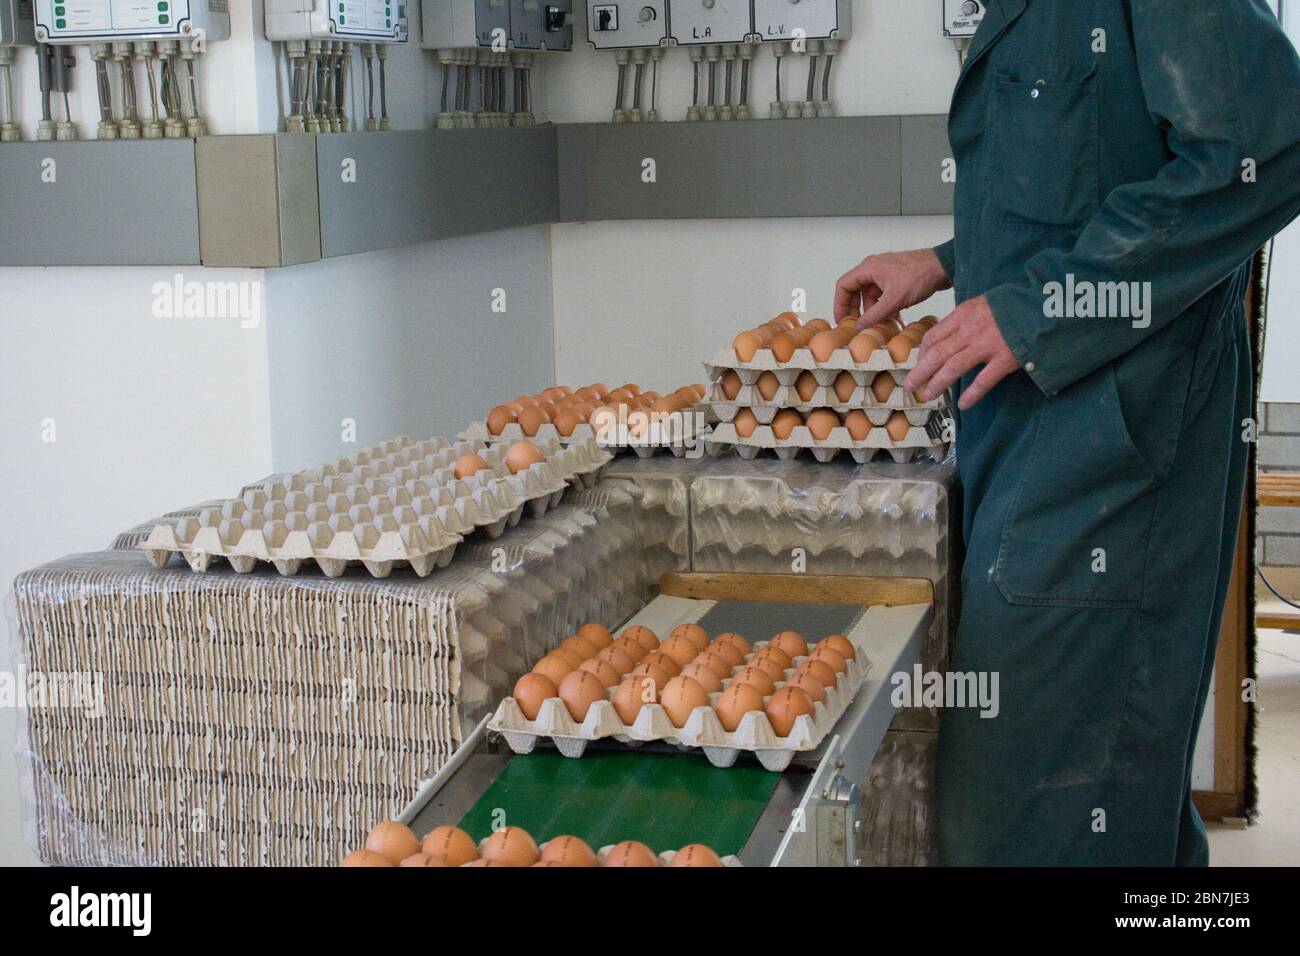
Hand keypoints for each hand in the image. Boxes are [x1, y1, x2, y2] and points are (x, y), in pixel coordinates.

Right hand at [833, 248, 952, 328]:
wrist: (945, 266)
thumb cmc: (921, 275)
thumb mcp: (894, 300)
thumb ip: (874, 316)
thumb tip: (858, 328)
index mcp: (869, 268)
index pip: (844, 286)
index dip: (839, 305)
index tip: (842, 321)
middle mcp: (874, 269)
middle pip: (855, 292)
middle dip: (856, 311)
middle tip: (857, 326)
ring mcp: (885, 274)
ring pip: (870, 296)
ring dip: (873, 312)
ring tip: (879, 326)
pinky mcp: (896, 280)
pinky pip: (883, 296)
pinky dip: (884, 308)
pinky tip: (892, 320)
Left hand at [905, 295, 1020, 409]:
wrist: (1047, 305)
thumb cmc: (1014, 305)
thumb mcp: (984, 303)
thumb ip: (966, 318)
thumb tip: (948, 336)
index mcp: (964, 314)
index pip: (933, 336)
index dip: (921, 353)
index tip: (918, 364)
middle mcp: (971, 329)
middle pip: (936, 354)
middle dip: (920, 372)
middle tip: (910, 386)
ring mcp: (988, 344)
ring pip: (953, 367)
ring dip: (937, 384)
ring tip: (928, 396)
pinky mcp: (1006, 358)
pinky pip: (983, 380)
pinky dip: (971, 394)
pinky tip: (962, 404)